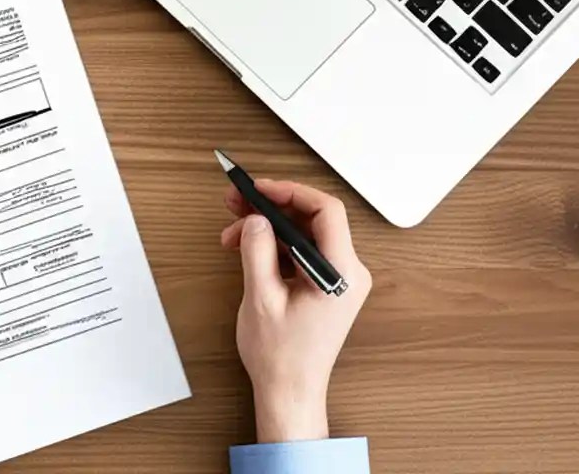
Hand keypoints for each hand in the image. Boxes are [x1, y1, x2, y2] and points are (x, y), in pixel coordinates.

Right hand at [220, 180, 371, 443]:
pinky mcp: (325, 284)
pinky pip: (301, 251)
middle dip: (272, 206)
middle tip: (237, 201)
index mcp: (340, 273)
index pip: (326, 211)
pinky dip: (273, 244)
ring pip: (303, 233)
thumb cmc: (280, 355)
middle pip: (313, 219)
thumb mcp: (261, 298)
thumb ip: (258, 252)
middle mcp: (346, 272)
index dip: (290, 192)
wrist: (290, 390)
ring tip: (232, 229)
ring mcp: (337, 278)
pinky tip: (246, 246)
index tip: (259, 189)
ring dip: (267, 227)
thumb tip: (256, 218)